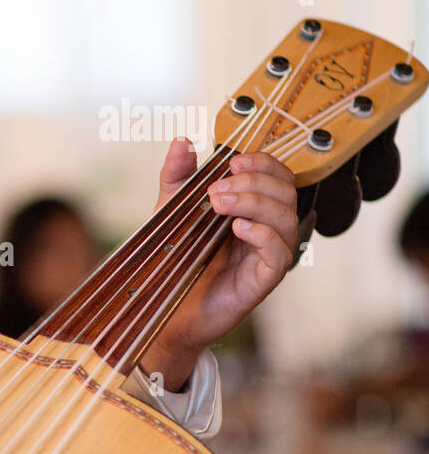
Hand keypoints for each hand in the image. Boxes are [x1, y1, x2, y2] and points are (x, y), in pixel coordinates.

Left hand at [140, 138, 298, 391]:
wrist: (166, 312)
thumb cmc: (175, 261)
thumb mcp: (172, 211)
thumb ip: (178, 177)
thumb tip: (181, 141)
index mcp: (253, 209)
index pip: (277, 175)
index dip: (262, 163)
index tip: (231, 162)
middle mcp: (267, 230)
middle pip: (286, 191)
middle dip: (253, 182)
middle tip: (216, 190)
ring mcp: (268, 256)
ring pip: (287, 217)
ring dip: (255, 203)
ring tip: (220, 205)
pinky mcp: (264, 281)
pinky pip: (280, 252)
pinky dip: (263, 235)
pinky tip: (237, 229)